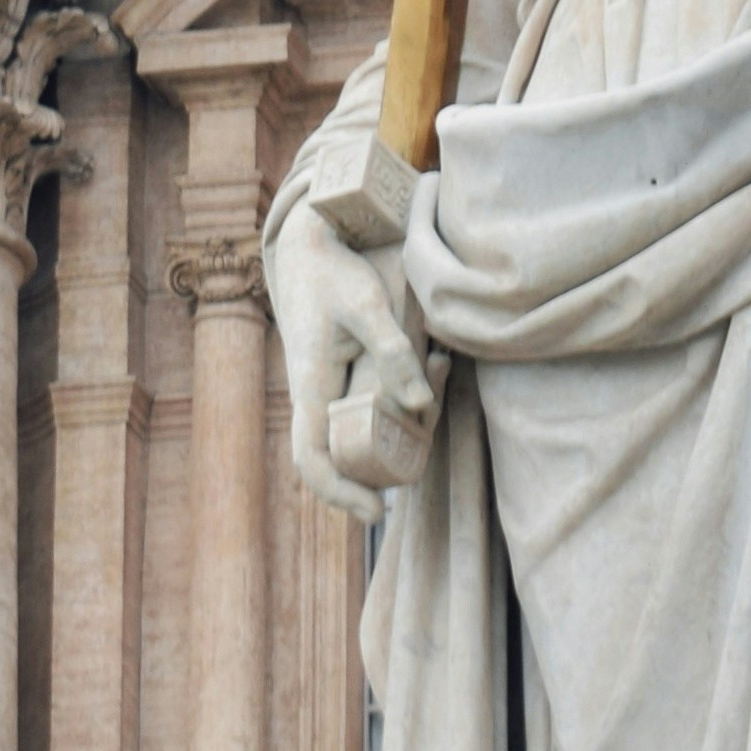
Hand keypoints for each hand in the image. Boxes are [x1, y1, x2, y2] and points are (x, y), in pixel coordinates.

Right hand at [266, 195, 438, 517]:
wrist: (312, 239)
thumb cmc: (334, 271)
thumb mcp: (366, 305)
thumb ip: (392, 352)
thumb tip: (420, 402)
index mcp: (309, 385)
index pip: (312, 459)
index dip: (339, 493)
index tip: (377, 511)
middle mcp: (315, 393)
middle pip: (344, 453)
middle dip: (390, 457)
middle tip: (432, 430)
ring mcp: (329, 384)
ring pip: (364, 428)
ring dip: (408, 418)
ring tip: (440, 369)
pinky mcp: (344, 371)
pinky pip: (372, 401)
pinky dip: (407, 393)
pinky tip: (436, 360)